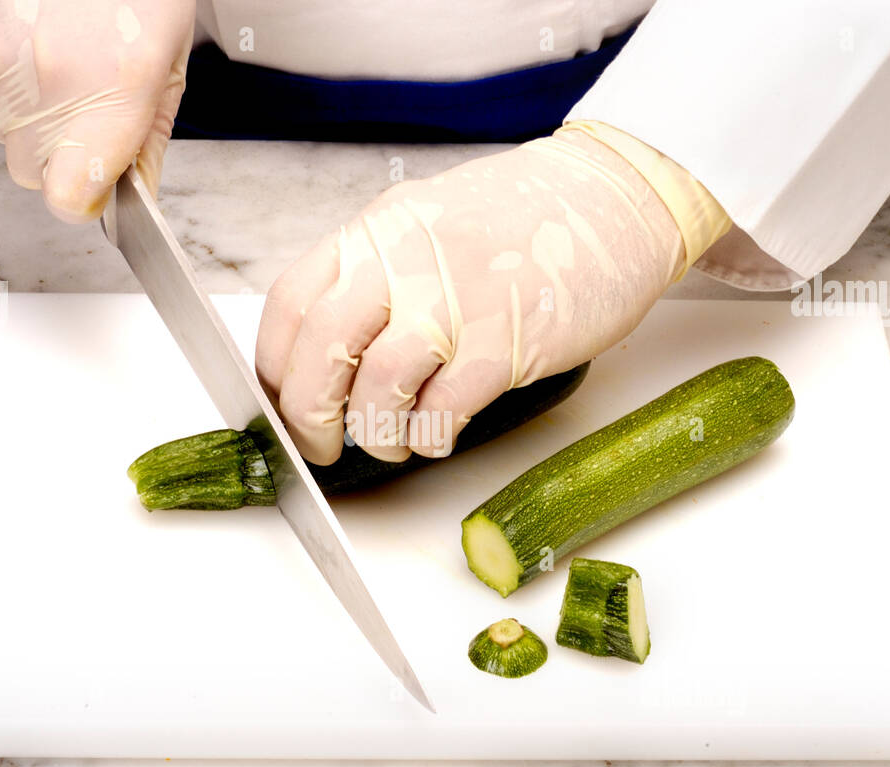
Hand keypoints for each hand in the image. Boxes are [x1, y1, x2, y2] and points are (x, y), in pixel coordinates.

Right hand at [0, 0, 194, 221]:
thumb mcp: (167, 70)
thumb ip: (145, 145)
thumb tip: (131, 200)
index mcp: (113, 91)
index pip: (68, 197)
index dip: (80, 199)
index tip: (90, 186)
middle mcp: (48, 76)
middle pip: (29, 168)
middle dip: (56, 147)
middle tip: (80, 96)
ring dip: (25, 105)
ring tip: (54, 52)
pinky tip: (25, 33)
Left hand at [255, 125, 689, 465]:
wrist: (614, 197)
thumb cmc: (522, 217)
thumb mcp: (426, 220)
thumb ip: (375, 270)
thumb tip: (325, 347)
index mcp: (377, 231)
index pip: (291, 304)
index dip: (275, 367)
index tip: (283, 400)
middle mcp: (405, 261)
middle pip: (321, 351)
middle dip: (308, 417)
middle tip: (320, 445)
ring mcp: (456, 301)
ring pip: (378, 390)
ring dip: (374, 436)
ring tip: (391, 445)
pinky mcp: (506, 343)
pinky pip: (442, 411)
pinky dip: (428, 438)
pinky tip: (436, 436)